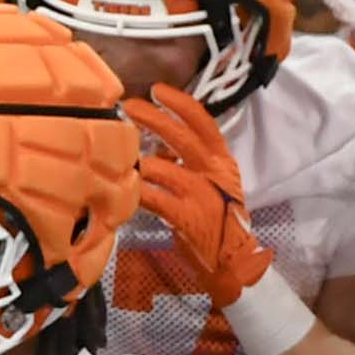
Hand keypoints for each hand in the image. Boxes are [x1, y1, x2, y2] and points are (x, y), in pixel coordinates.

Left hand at [123, 89, 271, 307]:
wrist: (235, 263)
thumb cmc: (220, 223)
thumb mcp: (214, 186)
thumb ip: (190, 166)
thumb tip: (158, 147)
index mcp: (224, 163)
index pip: (205, 124)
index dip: (181, 105)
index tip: (158, 90)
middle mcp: (216, 175)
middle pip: (183, 138)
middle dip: (154, 118)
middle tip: (128, 107)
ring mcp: (203, 196)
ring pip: (163, 169)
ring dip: (138, 163)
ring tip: (119, 160)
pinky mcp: (188, 218)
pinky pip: (154, 198)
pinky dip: (136, 192)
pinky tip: (123, 189)